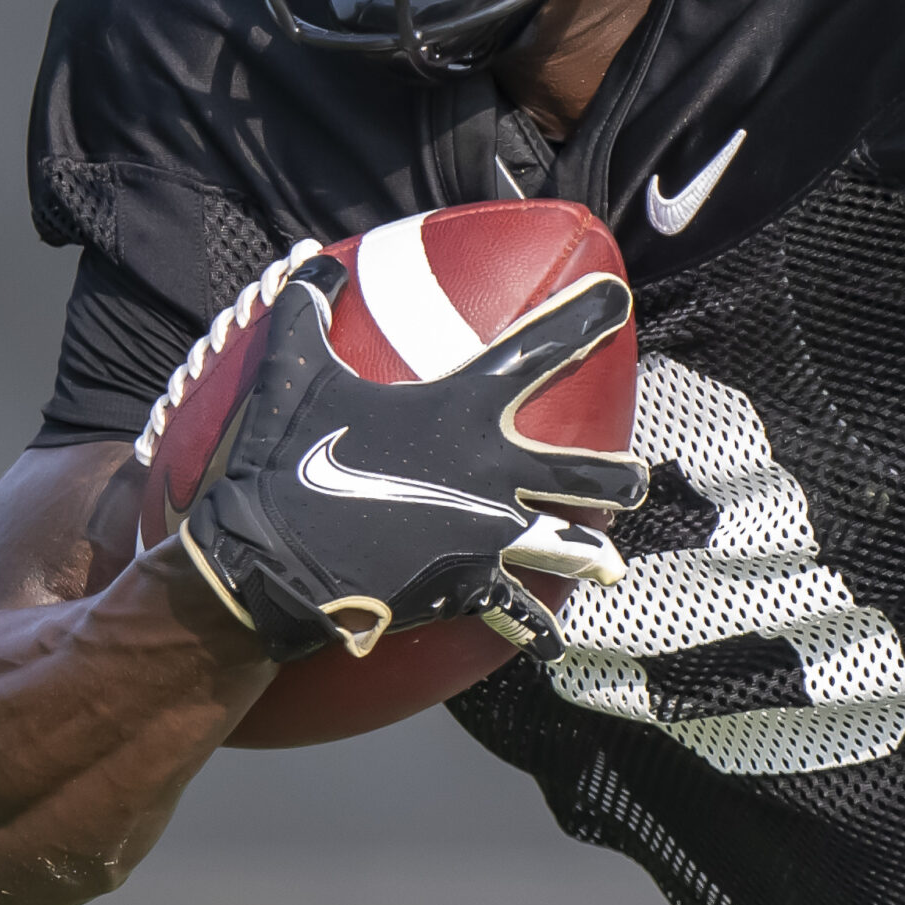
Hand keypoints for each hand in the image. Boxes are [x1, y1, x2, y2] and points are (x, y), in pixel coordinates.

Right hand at [181, 255, 648, 662]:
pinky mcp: (467, 587)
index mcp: (461, 411)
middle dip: (616, 476)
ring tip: (612, 564)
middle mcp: (492, 471)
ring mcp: (486, 534)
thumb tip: (309, 262)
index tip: (622, 298)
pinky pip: (515, 612)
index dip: (583, 320)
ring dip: (592, 555)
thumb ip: (306, 310)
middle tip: (636, 478)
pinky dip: (533, 630)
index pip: (538, 351)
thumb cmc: (285, 458)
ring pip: (568, 546)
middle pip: (581, 472)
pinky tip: (552, 642)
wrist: (268, 558)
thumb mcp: (292, 370)